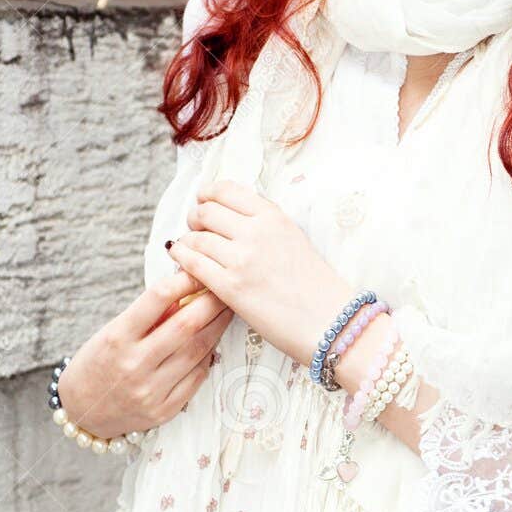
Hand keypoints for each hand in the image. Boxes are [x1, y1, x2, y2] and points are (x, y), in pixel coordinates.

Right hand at [57, 270, 234, 440]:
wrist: (82, 412)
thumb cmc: (98, 363)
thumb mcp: (113, 332)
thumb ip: (149, 316)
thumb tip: (187, 292)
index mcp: (117, 337)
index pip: (158, 297)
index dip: (185, 280)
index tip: (198, 272)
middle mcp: (134, 363)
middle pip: (186, 325)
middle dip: (212, 303)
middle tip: (224, 291)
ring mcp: (150, 390)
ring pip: (198, 351)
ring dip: (217, 327)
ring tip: (225, 313)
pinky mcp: (163, 410)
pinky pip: (197, 377)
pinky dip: (208, 356)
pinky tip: (213, 343)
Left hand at [166, 179, 352, 367]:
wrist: (331, 321)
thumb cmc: (316, 285)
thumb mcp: (294, 238)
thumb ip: (265, 224)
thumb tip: (231, 216)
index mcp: (273, 216)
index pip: (226, 190)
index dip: (207, 194)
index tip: (202, 201)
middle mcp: (256, 232)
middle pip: (205, 211)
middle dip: (195, 219)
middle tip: (196, 230)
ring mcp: (242, 259)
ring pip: (194, 238)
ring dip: (187, 242)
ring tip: (190, 250)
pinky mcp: (231, 287)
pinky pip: (192, 263)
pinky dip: (181, 259)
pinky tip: (180, 261)